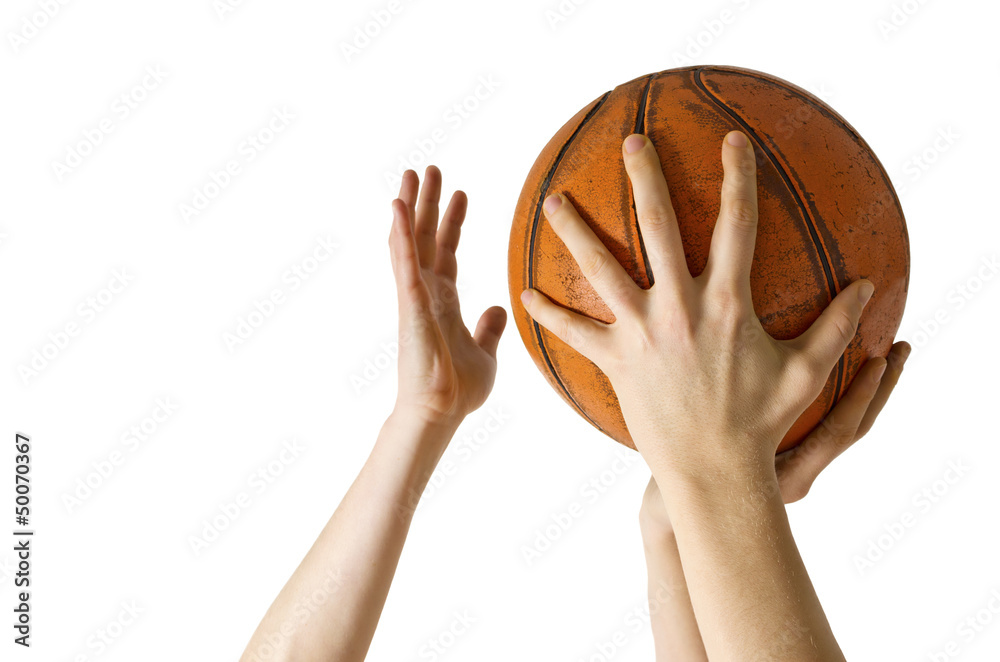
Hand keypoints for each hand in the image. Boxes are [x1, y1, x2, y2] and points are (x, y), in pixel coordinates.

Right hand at [389, 166, 506, 428]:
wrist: (442, 412)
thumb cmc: (459, 390)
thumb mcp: (485, 352)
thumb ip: (488, 328)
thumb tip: (498, 308)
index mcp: (444, 302)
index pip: (447, 252)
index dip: (452, 222)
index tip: (461, 193)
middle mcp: (426, 293)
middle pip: (425, 237)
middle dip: (427, 202)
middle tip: (430, 168)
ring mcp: (415, 296)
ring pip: (410, 241)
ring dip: (410, 206)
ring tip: (411, 172)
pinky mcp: (410, 303)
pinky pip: (404, 262)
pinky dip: (400, 233)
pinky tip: (396, 206)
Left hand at [519, 131, 877, 474]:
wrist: (713, 470)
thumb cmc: (762, 422)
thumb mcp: (806, 371)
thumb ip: (837, 326)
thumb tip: (870, 287)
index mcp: (728, 303)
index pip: (737, 224)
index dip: (738, 177)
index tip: (732, 139)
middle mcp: (680, 307)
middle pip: (658, 227)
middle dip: (645, 178)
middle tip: (631, 141)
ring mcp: (642, 333)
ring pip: (601, 269)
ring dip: (575, 232)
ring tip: (551, 200)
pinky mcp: (615, 361)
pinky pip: (574, 332)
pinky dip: (548, 312)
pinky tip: (521, 292)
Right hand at [639, 340, 910, 535]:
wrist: (672, 518)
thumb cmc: (678, 489)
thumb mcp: (696, 461)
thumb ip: (715, 431)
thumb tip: (720, 380)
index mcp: (788, 477)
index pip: (839, 432)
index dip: (864, 396)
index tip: (882, 358)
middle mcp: (799, 475)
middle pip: (852, 429)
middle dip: (880, 389)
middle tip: (900, 347)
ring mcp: (792, 467)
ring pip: (839, 427)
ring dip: (863, 391)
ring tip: (878, 352)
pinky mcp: (782, 459)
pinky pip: (818, 424)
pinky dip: (832, 394)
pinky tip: (824, 366)